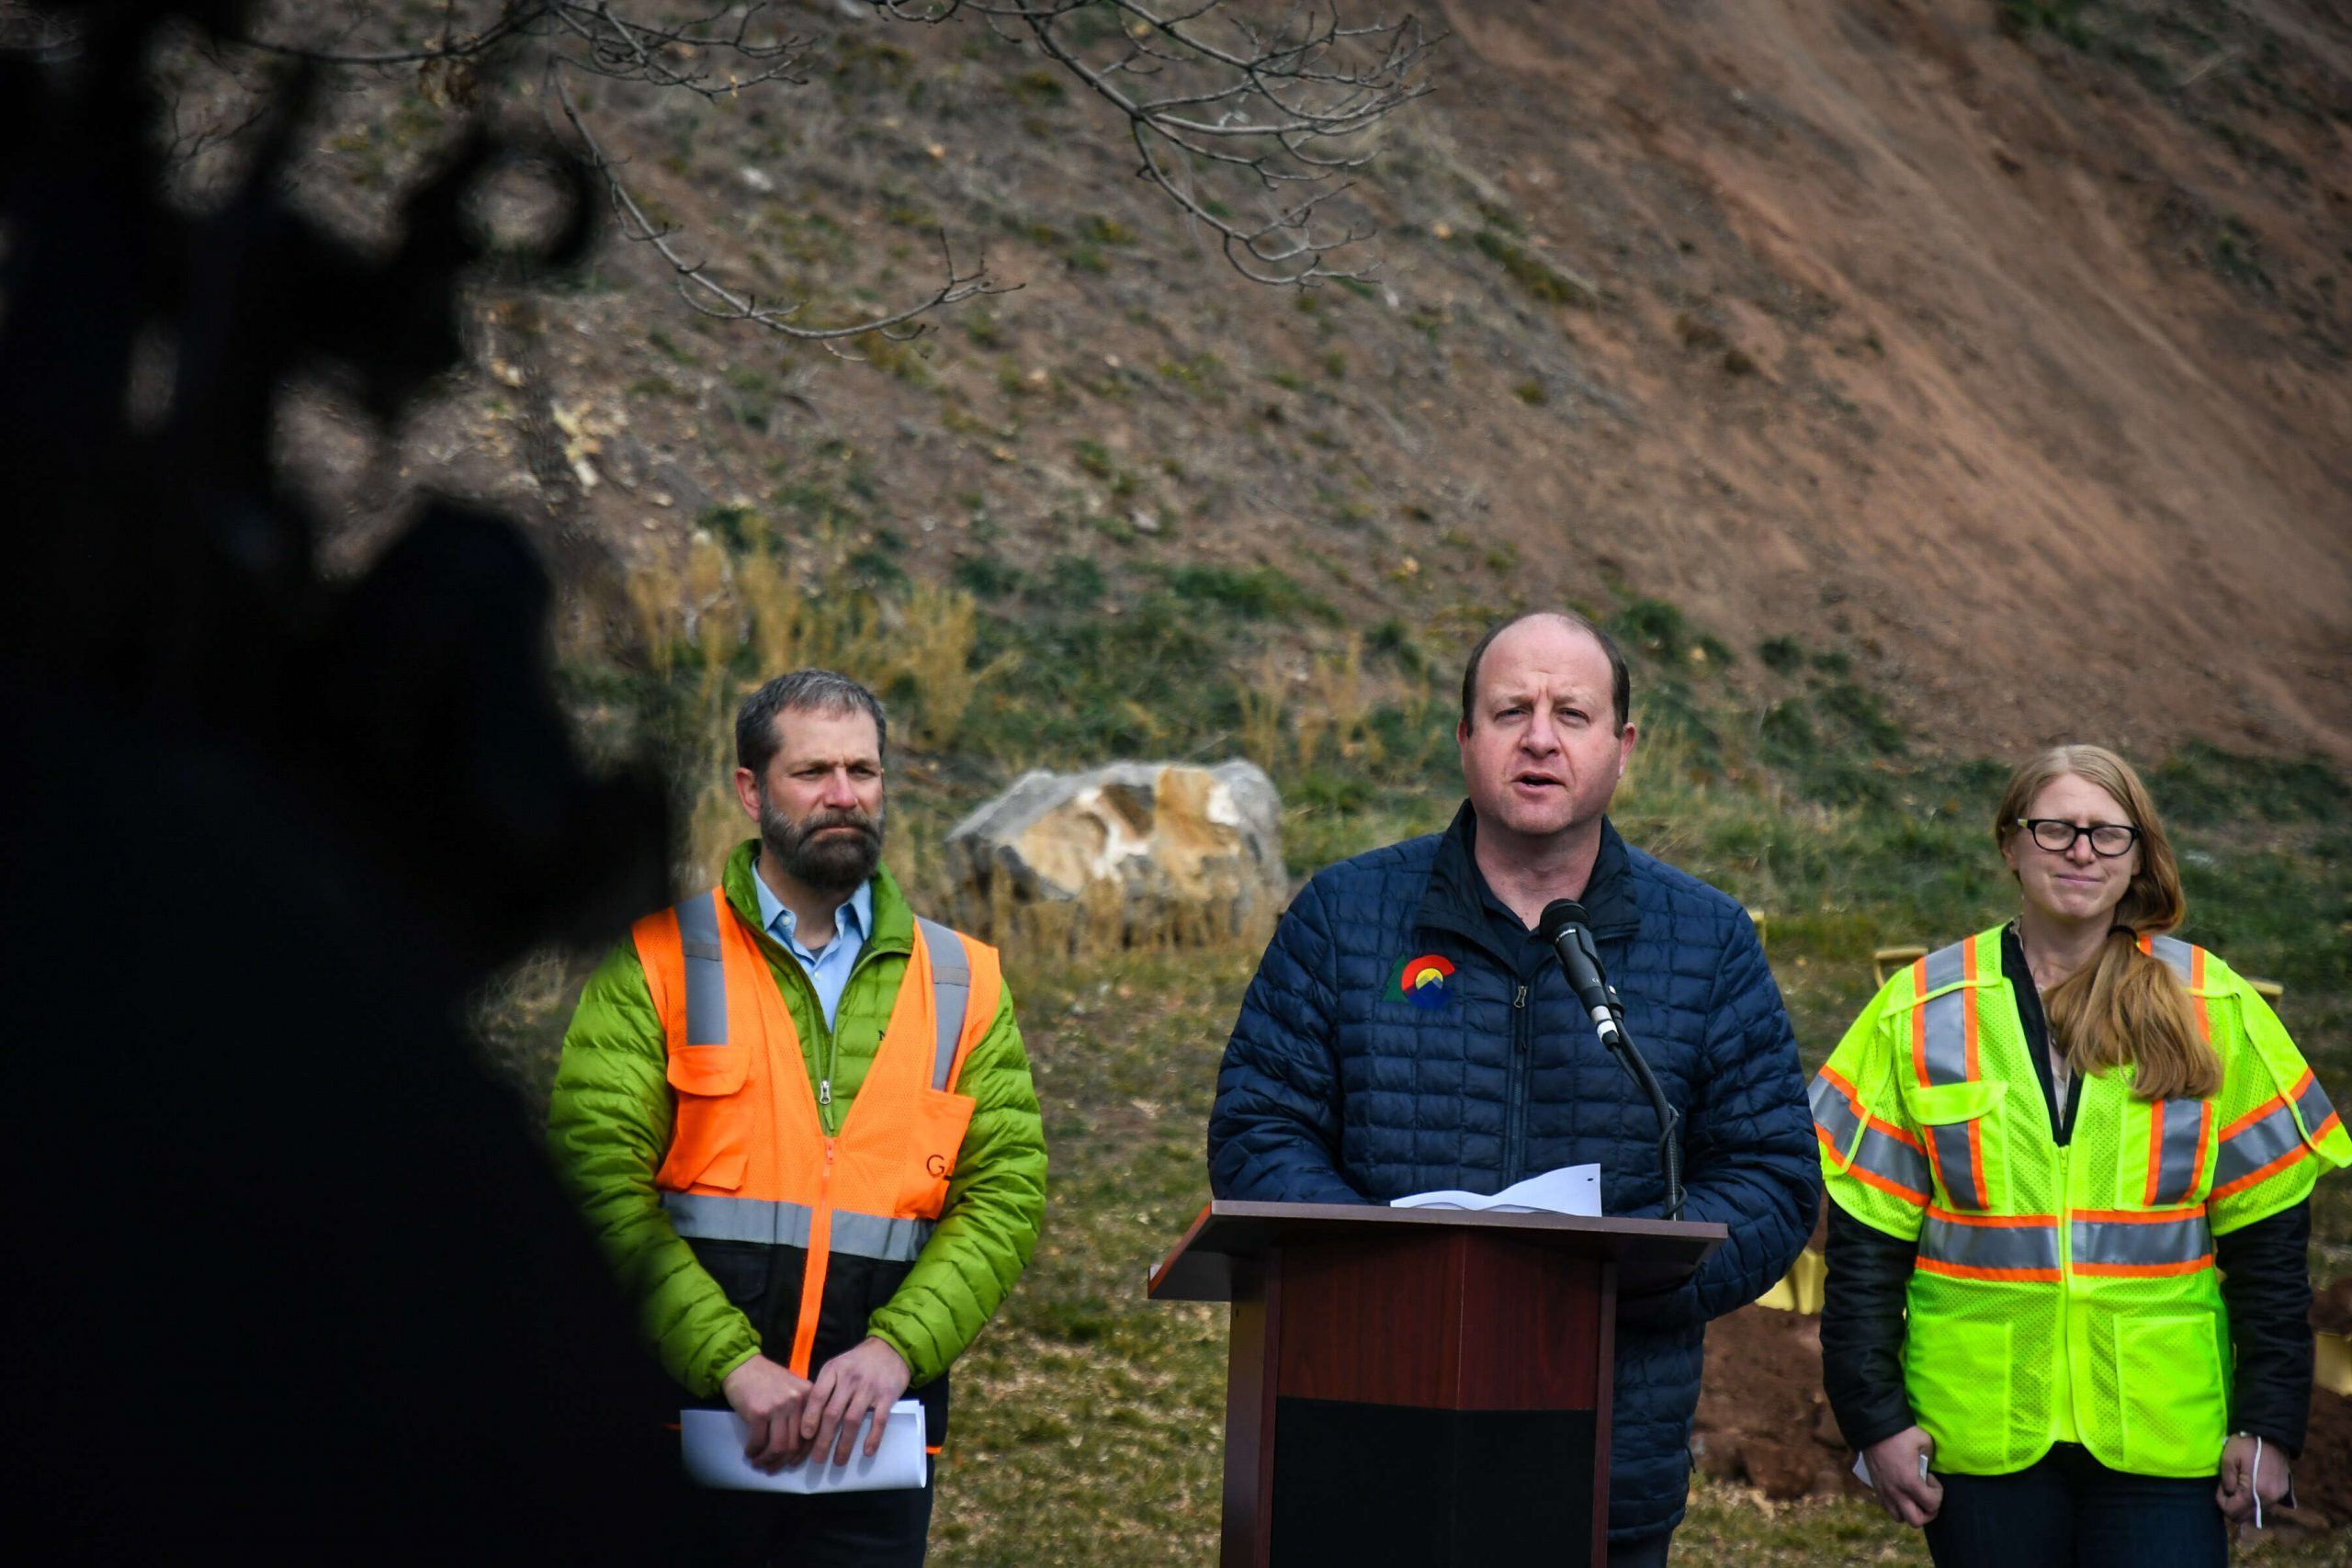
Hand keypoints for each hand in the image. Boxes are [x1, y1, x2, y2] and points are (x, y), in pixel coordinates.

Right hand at [721, 1354, 811, 1472]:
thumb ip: (800, 1411)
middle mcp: (797, 1401)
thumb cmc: (766, 1379)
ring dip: (767, 1460)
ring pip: (778, 1447)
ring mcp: (778, 1407)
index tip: (792, 1462)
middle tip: (773, 1467)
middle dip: (783, 1461)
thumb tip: (798, 1446)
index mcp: (809, 1396)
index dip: (802, 1453)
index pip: (812, 1433)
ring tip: (759, 1462)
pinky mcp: (759, 1413)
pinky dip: (754, 1451)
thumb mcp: (792, 1389)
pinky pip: (759, 1442)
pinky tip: (750, 1452)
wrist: (742, 1365)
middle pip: (795, 1444)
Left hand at [798, 1337, 912, 1465]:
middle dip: (823, 1440)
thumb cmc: (858, 1362)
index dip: (810, 1418)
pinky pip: (879, 1421)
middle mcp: (850, 1378)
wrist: (890, 1349)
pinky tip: (867, 1452)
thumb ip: (824, 1387)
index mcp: (834, 1370)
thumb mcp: (837, 1366)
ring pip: (853, 1421)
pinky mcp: (887, 1395)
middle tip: (817, 1459)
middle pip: (833, 1413)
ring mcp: (869, 1387)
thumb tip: (808, 1420)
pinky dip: (873, 1438)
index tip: (805, 1437)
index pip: (818, 1396)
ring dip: (844, 1445)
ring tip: (838, 1461)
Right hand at [1862, 1427, 1942, 1527]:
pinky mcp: (1876, 1488)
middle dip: (1927, 1512)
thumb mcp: (1924, 1441)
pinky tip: (1900, 1492)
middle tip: (1928, 1496)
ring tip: (1913, 1497)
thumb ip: (1931, 1457)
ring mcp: (1884, 1492)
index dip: (1938, 1493)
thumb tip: (1929, 1465)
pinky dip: (1897, 1506)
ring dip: (1910, 1511)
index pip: (1931, 1504)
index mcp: (1910, 1482)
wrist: (1873, 1427)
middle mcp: (1896, 1493)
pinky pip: (1887, 1508)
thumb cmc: (1900, 1434)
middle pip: (1916, 1520)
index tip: (1931, 1477)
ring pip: (1899, 1518)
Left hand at [2216, 1433, 2290, 1522]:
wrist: (2271, 1435)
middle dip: (2233, 1506)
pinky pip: (2266, 1504)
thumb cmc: (2246, 1445)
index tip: (2221, 1487)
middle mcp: (2270, 1499)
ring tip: (2239, 1485)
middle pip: (2246, 1517)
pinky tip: (2251, 1486)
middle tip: (2228, 1488)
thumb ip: (2227, 1482)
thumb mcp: (2228, 1459)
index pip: (2234, 1512)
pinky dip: (2256, 1501)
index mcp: (2255, 1492)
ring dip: (2245, 1504)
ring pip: (2257, 1512)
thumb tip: (2229, 1494)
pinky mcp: (2283, 1492)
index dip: (2222, 1502)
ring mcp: (2278, 1496)